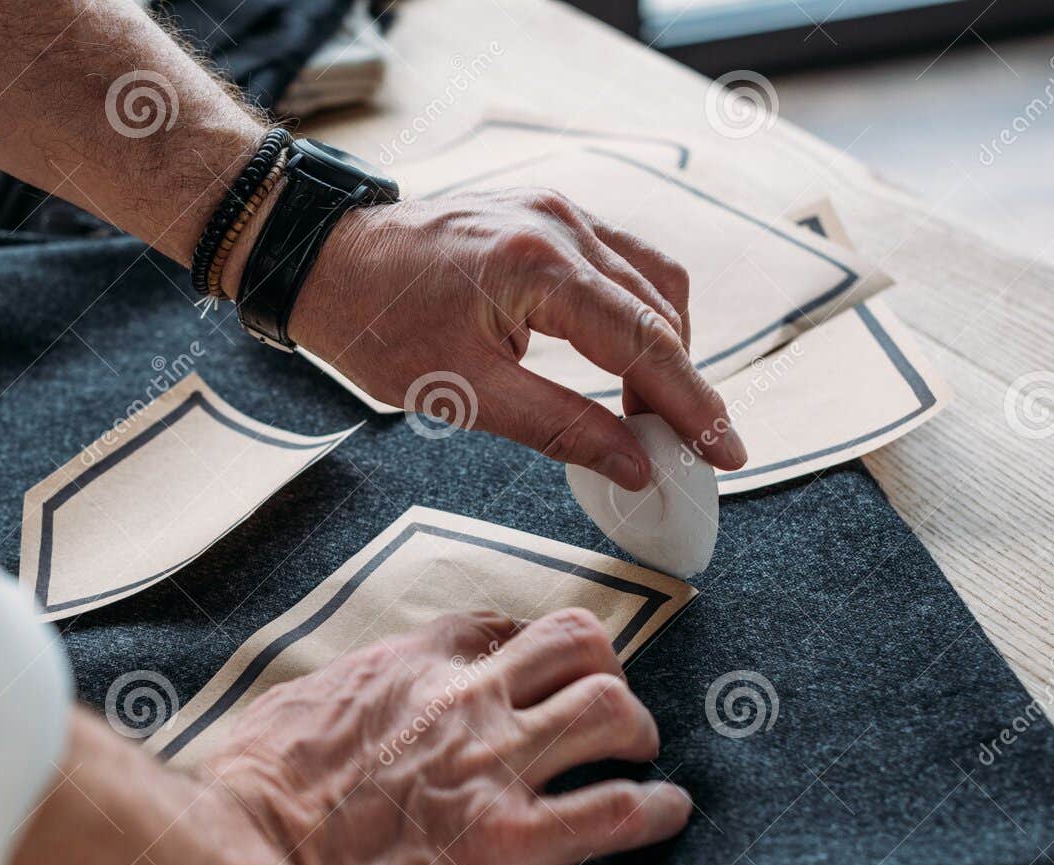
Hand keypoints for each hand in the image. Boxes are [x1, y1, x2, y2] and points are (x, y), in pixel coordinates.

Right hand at [207, 608, 690, 864]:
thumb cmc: (245, 803)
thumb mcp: (289, 712)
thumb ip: (341, 700)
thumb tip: (341, 710)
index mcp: (405, 669)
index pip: (495, 627)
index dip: (527, 649)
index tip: (534, 676)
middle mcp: (462, 702)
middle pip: (576, 643)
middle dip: (605, 667)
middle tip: (604, 703)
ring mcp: (494, 769)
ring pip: (612, 709)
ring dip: (638, 731)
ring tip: (640, 758)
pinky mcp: (513, 844)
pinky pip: (619, 811)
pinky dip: (657, 810)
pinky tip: (667, 815)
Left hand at [267, 190, 749, 490]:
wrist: (326, 262)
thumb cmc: (377, 327)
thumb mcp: (462, 395)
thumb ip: (559, 428)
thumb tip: (637, 464)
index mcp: (538, 267)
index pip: (644, 342)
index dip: (693, 404)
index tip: (727, 452)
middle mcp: (561, 225)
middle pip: (660, 310)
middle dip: (684, 384)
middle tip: (688, 449)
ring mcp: (558, 211)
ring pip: (651, 282)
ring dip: (664, 349)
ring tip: (654, 414)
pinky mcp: (549, 216)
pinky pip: (622, 264)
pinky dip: (637, 315)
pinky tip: (626, 361)